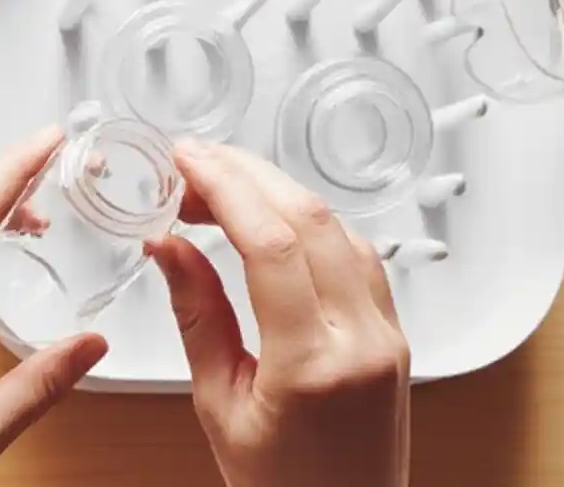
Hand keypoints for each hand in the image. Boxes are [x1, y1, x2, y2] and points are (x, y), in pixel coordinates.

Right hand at [147, 139, 409, 486]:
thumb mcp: (218, 404)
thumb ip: (197, 315)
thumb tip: (169, 246)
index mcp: (311, 364)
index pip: (272, 243)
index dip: (225, 186)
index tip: (187, 159)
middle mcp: (362, 341)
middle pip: (310, 219)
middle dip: (247, 174)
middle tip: (194, 163)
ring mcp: (387, 334)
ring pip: (339, 227)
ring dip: (278, 193)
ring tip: (221, 188)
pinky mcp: (395, 333)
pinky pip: (358, 254)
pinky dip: (311, 222)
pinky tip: (274, 219)